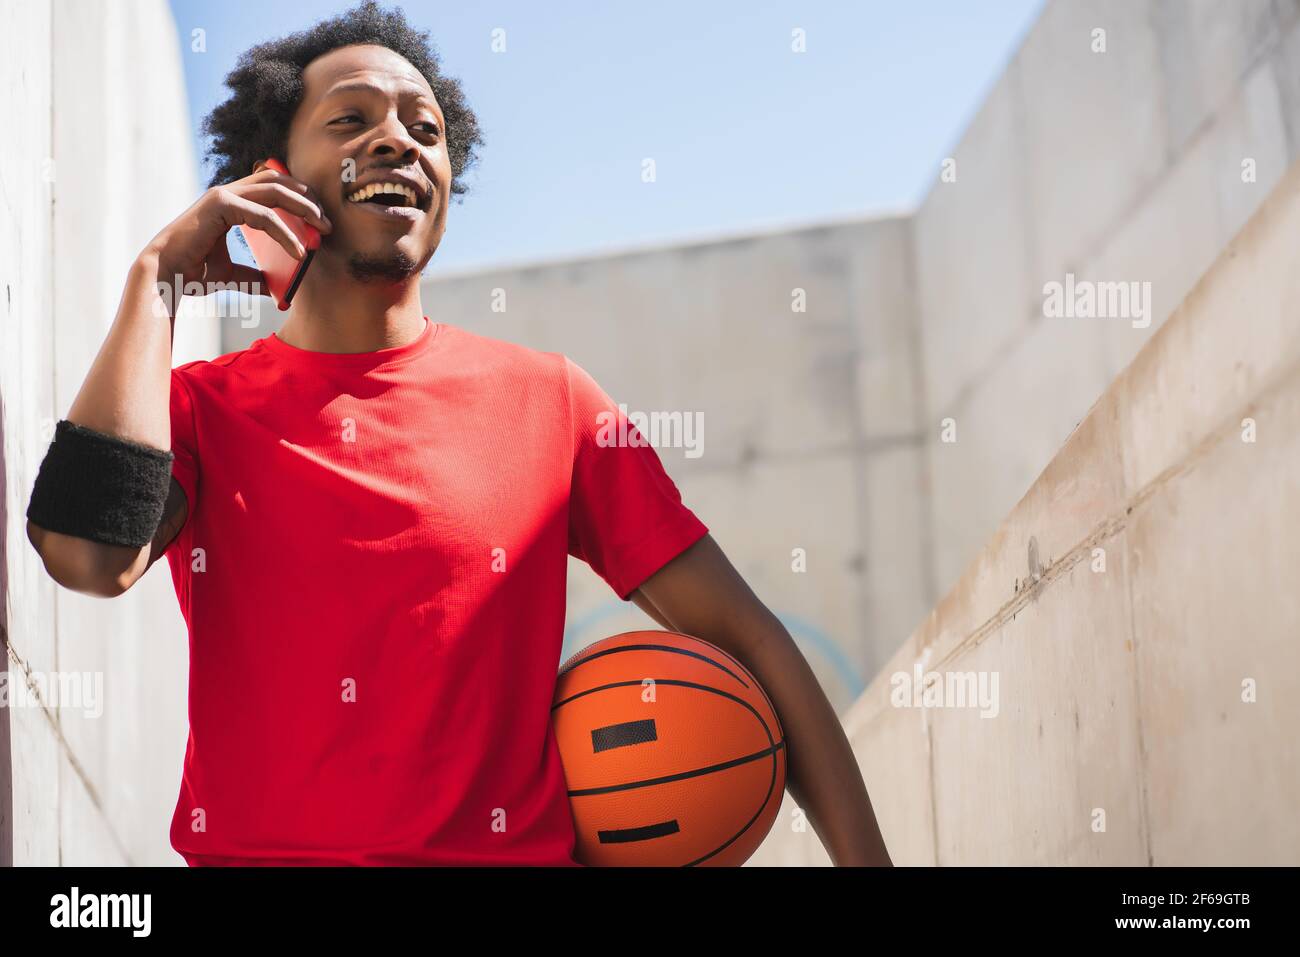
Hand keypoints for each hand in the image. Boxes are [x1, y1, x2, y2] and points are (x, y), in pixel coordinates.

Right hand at [142, 165, 332, 289]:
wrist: (166, 277)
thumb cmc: (192, 273)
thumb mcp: (232, 274)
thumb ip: (252, 276)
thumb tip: (274, 289)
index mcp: (231, 202)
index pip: (273, 187)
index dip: (299, 198)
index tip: (320, 220)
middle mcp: (227, 192)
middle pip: (279, 182)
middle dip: (308, 198)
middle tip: (328, 222)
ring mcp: (223, 195)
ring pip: (275, 191)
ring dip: (304, 208)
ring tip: (322, 230)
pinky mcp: (220, 204)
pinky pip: (264, 216)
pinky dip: (286, 233)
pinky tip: (300, 252)